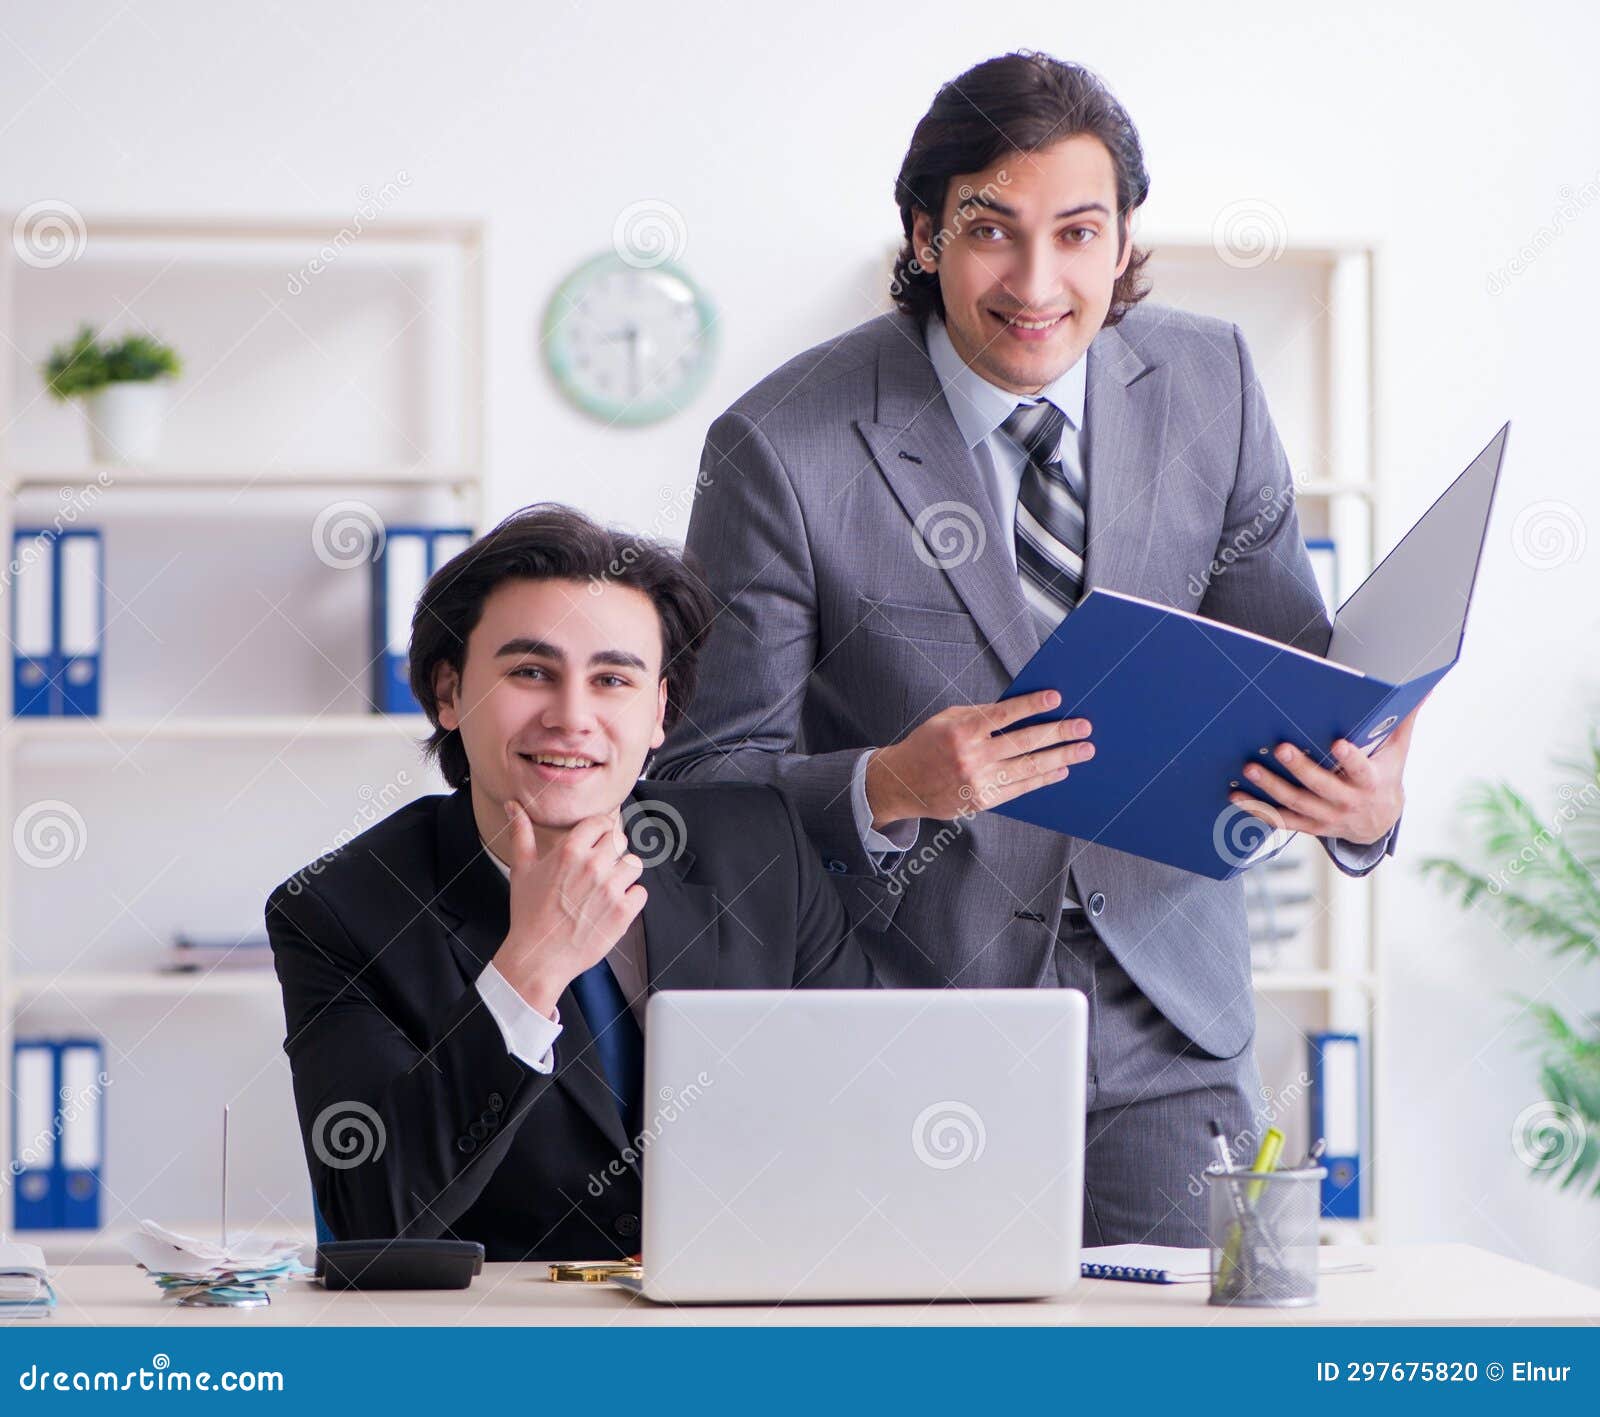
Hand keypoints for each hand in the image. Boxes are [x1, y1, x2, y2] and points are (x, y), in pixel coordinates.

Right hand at [490, 802, 645, 1015]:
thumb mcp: (522, 869)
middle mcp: (593, 866)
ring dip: (623, 873)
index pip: (601, 822)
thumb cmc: (529, 914)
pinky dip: (631, 899)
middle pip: (620, 840)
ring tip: (607, 887)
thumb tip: (513, 806)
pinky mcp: (623, 912)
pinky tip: (612, 906)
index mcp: (570, 851)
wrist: (539, 956)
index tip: (596, 842)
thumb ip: (521, 833)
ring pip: (634, 864)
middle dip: (611, 852)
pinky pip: (641, 892)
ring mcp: (610, 889)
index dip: (599, 832)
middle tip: (598, 869)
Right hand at [866, 689, 1093, 826]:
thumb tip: (1020, 709)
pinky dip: (1042, 778)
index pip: (1005, 715)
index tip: (1056, 698)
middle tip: (1083, 727)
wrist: (902, 783)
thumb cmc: (927, 745)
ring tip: (1083, 750)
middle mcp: (972, 757)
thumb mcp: (948, 719)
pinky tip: (1060, 769)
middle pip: (1024, 742)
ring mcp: (979, 781)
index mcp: (962, 730)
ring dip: (1060, 757)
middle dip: (1059, 733)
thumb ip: (982, 714)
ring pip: (1029, 767)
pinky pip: (1020, 788)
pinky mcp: (983, 800)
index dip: (1032, 705)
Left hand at [1228, 699, 1423, 844]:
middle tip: (1281, 748)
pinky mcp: (1310, 826)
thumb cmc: (1385, 774)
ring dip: (1271, 787)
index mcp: (1371, 782)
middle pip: (1322, 787)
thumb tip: (1422, 686)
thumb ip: (1404, 718)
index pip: (1362, 771)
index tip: (1339, 743)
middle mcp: (1348, 802)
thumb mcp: (1398, 749)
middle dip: (1301, 769)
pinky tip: (1236, 796)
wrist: (1379, 821)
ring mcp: (1327, 816)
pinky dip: (1257, 809)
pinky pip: (1281, 820)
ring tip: (1250, 769)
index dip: (1351, 760)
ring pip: (1297, 803)